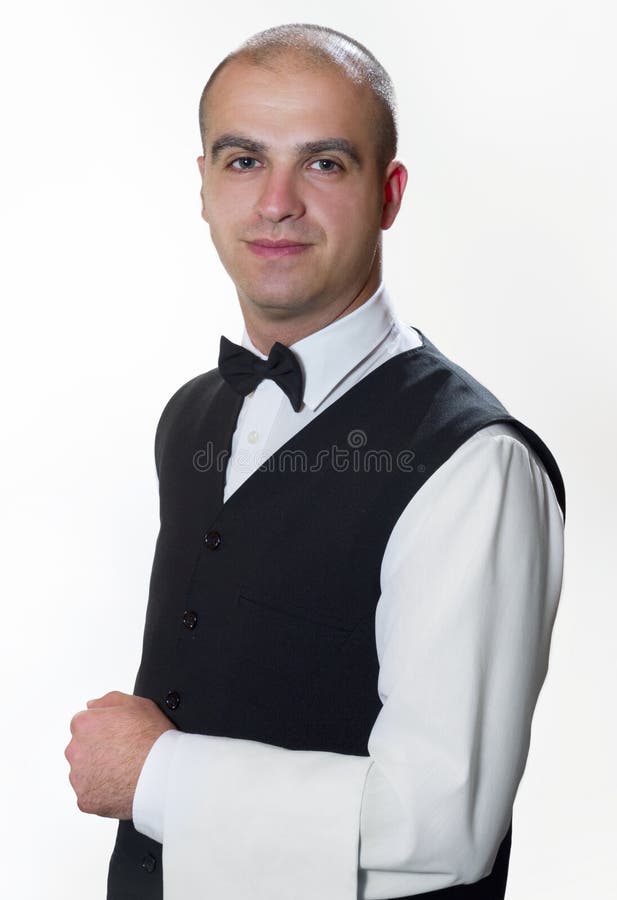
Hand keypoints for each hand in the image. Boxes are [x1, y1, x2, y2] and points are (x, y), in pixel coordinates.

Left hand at [65, 690, 176, 819]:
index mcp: (85, 724)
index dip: (102, 729)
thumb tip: (92, 705)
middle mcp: (75, 750)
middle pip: (81, 749)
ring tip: (124, 771)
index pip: (83, 724)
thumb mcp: (137, 704)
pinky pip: (90, 794)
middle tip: (122, 753)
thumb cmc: (153, 739)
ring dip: (98, 771)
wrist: (161, 774)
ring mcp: (79, 777)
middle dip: (97, 750)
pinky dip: (102, 792)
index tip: (115, 735)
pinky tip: (121, 785)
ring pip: (84, 772)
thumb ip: (109, 700)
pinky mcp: (85, 799)